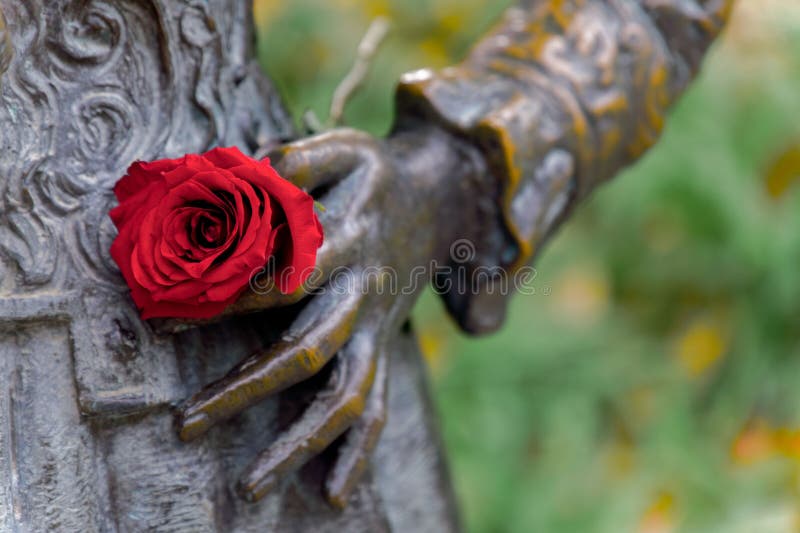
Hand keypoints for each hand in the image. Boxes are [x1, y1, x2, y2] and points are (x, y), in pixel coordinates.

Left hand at [173, 124, 489, 506]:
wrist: (441, 199)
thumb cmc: (375, 173)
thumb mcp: (345, 149)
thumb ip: (297, 160)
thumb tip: (242, 173)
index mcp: (349, 241)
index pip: (281, 278)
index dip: (225, 298)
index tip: (167, 319)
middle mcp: (365, 292)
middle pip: (308, 352)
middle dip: (245, 391)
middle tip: (185, 425)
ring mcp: (379, 326)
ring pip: (346, 395)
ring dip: (300, 443)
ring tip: (252, 488)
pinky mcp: (385, 345)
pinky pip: (379, 406)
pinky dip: (359, 451)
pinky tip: (333, 492)